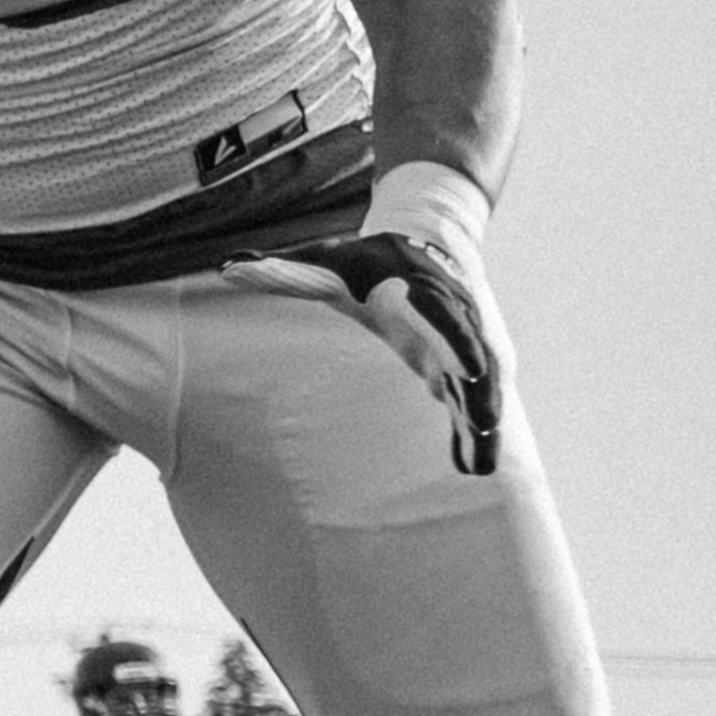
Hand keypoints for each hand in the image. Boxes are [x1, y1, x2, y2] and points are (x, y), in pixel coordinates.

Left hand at [304, 162, 503, 471]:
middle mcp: (453, 319)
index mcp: (423, 290)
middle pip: (475, 357)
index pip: (446, 317)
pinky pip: (469, 400)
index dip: (460, 343)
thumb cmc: (364, 258)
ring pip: (481, 385)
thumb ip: (281, 268)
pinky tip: (468, 467)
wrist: (415, 248)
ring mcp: (460, 344)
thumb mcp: (325, 258)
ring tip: (480, 467)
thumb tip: (228, 267)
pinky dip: (468, 430)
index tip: (470, 372)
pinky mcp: (456, 365)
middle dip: (482, 393)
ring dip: (481, 422)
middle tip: (486, 429)